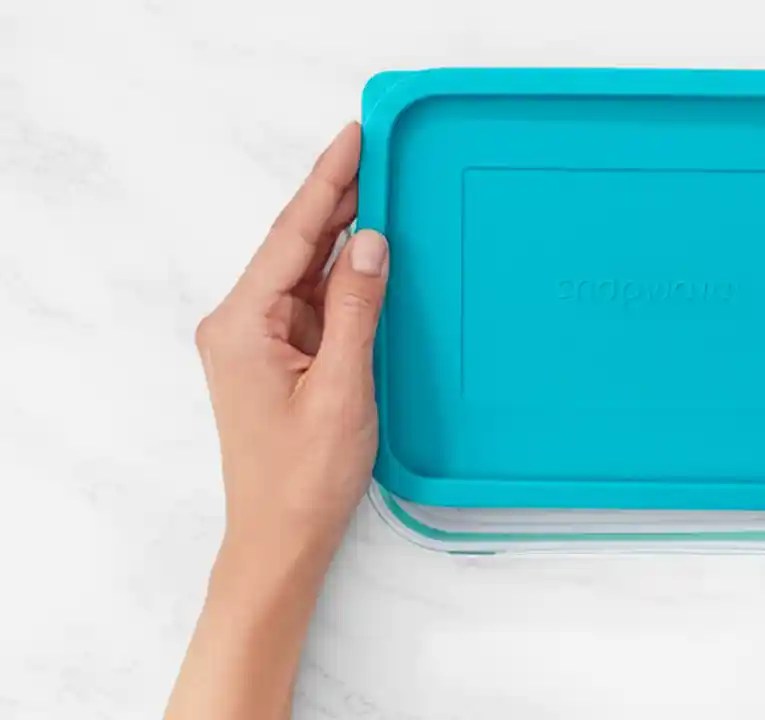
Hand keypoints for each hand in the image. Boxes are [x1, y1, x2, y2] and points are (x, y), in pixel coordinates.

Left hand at [195, 122, 387, 553]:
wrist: (280, 539)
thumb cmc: (303, 478)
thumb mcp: (342, 389)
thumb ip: (356, 309)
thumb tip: (370, 243)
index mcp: (243, 324)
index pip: (291, 235)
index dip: (327, 182)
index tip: (354, 137)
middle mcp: (240, 323)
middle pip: (293, 244)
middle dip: (335, 198)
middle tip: (375, 150)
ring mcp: (256, 340)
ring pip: (303, 271)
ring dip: (340, 235)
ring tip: (377, 185)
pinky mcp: (275, 357)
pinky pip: (311, 302)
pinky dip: (341, 277)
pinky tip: (366, 253)